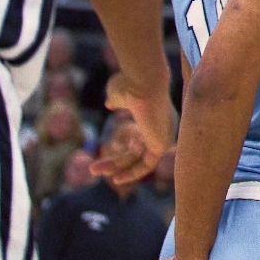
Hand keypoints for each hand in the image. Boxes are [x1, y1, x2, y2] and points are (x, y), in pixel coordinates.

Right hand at [97, 69, 174, 183]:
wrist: (144, 82)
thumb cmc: (131, 84)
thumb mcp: (119, 94)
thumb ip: (116, 101)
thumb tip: (110, 103)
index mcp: (157, 114)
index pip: (144, 138)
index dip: (128, 148)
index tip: (111, 153)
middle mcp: (164, 127)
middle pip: (138, 151)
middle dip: (116, 161)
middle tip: (93, 168)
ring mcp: (165, 136)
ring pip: (139, 159)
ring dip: (116, 166)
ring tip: (93, 169)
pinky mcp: (163, 144)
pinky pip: (148, 165)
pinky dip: (133, 173)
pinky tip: (117, 178)